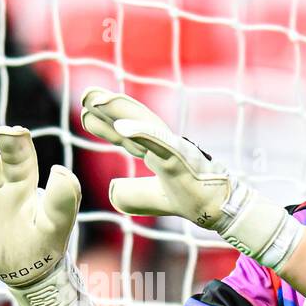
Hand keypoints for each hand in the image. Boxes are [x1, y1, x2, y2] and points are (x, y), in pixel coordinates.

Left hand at [79, 87, 303, 271]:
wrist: (220, 211)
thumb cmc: (193, 200)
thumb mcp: (154, 199)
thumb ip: (134, 194)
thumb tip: (112, 190)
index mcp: (158, 152)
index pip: (128, 134)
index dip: (106, 124)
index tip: (85, 114)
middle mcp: (164, 144)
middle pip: (133, 121)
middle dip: (110, 108)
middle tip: (87, 95)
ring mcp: (173, 148)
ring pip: (144, 122)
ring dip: (120, 110)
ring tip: (96, 100)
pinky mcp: (181, 157)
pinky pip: (160, 141)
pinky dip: (141, 131)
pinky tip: (121, 126)